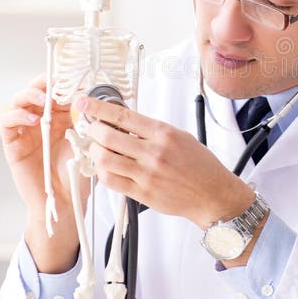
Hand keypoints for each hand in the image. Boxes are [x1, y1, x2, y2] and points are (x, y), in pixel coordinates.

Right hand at [1, 75, 87, 270]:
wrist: (67, 201)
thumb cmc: (78, 174)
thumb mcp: (88, 142)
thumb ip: (86, 120)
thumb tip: (90, 96)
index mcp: (61, 116)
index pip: (56, 90)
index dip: (61, 81)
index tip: (71, 77)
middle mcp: (42, 120)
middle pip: (35, 90)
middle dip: (43, 83)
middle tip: (54, 84)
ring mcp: (25, 130)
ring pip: (18, 101)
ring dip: (29, 95)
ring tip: (43, 100)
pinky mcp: (12, 143)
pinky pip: (7, 122)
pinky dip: (17, 115)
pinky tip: (33, 120)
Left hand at [78, 96, 253, 228]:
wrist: (212, 194)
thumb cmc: (200, 166)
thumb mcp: (180, 137)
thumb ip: (152, 130)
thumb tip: (124, 122)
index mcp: (163, 134)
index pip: (123, 116)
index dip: (98, 108)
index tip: (85, 104)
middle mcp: (153, 153)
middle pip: (108, 137)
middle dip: (93, 130)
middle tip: (91, 128)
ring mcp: (146, 174)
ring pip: (105, 159)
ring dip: (94, 152)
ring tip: (96, 148)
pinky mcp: (142, 193)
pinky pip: (111, 181)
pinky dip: (102, 172)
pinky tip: (105, 167)